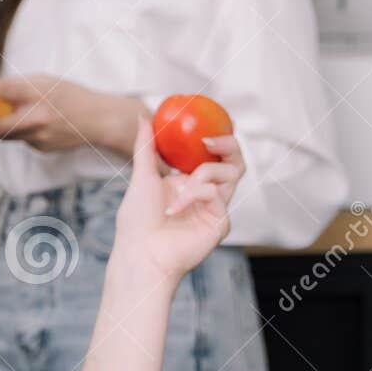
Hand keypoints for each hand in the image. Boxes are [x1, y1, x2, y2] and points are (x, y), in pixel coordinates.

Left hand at [0, 74, 141, 155]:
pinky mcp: (40, 148)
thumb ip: (16, 85)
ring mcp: (39, 136)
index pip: (1, 92)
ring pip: (3, 133)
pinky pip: (17, 139)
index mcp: (39, 93)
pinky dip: (8, 131)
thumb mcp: (45, 80)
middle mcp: (37, 117)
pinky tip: (3, 123)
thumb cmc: (71, 95)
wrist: (98, 120)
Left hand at [111, 118, 243, 281]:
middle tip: (210, 141)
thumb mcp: (141, 176)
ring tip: (181, 186)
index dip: (219, 137)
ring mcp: (215, 207)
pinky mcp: (220, 222)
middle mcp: (206, 193)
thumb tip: (143, 117)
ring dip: (205, 172)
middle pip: (234, 161)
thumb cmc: (137, 221)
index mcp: (190, 180)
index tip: (208, 124)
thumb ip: (145, 147)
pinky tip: (174, 209)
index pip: (214, 154)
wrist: (140, 253)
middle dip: (229, 145)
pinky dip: (194, 195)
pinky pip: (216, 194)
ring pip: (231, 173)